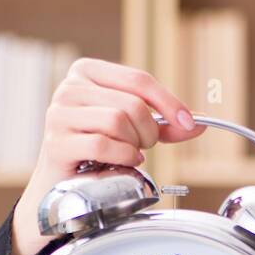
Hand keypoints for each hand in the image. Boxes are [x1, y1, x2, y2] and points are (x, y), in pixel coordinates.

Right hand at [8, 58, 206, 254]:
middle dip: (149, 130)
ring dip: (133, 144)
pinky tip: (121, 162)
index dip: (169, 102)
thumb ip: (164, 123)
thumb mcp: (134, 128)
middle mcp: (69, 87)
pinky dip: (121, 156)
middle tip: (144, 145)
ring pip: (117, 121)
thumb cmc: (98, 150)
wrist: (64, 182)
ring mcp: (58, 114)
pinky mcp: (55, 143)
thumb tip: (198, 123)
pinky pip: (103, 144)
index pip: (138, 79)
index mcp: (87, 72)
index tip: (188, 123)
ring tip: (128, 152)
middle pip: (131, 103)